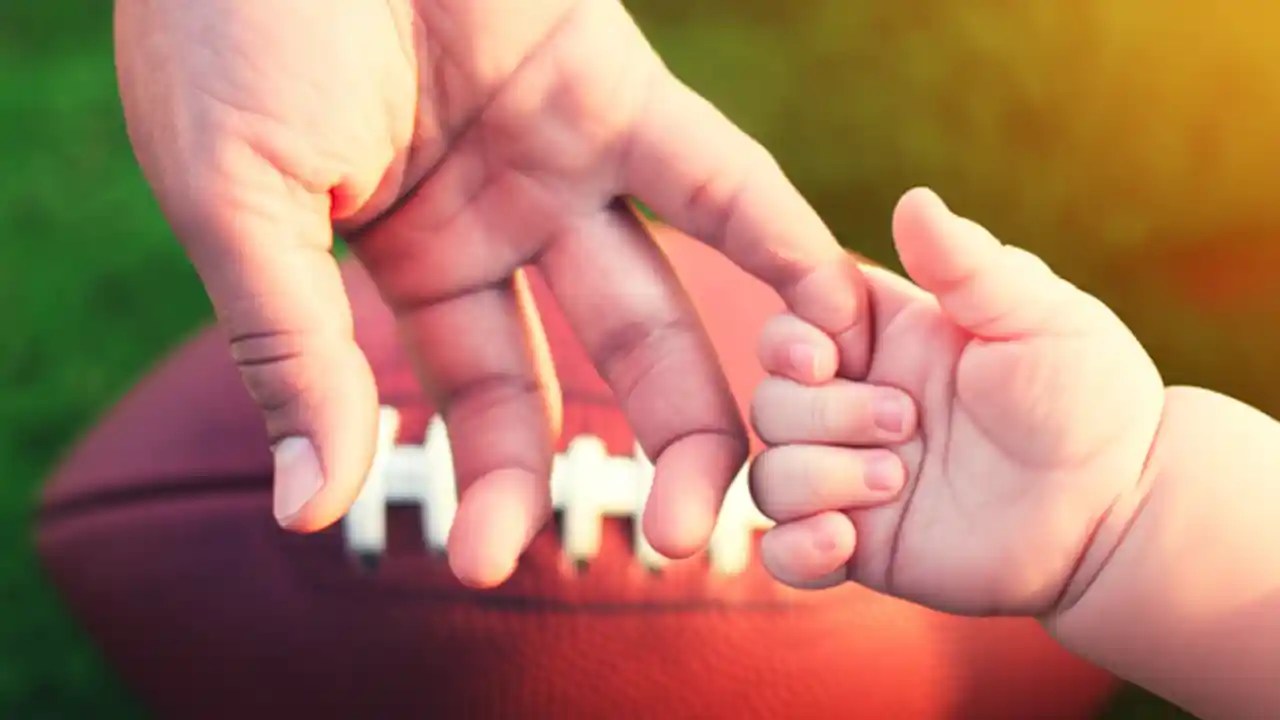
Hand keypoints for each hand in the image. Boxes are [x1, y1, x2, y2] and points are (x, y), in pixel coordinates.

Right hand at [115, 0, 869, 586]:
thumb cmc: (227, 32)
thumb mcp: (240, 203)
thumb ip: (289, 348)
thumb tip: (311, 508)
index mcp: (412, 260)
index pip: (479, 397)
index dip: (488, 480)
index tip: (485, 560)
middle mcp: (504, 223)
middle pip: (600, 364)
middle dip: (644, 454)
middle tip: (689, 543)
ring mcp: (563, 159)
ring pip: (666, 290)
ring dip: (725, 378)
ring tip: (772, 471)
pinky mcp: (615, 84)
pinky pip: (714, 175)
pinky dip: (774, 240)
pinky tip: (825, 315)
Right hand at [749, 188, 1164, 615]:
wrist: (1120, 509)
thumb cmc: (1088, 396)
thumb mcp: (1039, 314)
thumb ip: (968, 264)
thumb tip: (913, 199)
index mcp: (885, 343)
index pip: (795, 327)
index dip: (790, 339)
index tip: (827, 351)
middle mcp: (856, 408)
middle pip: (772, 402)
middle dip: (824, 413)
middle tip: (907, 422)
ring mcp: (853, 480)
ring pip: (770, 477)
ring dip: (818, 478)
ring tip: (897, 481)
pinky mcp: (862, 547)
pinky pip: (785, 553)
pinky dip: (795, 550)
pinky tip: (844, 542)